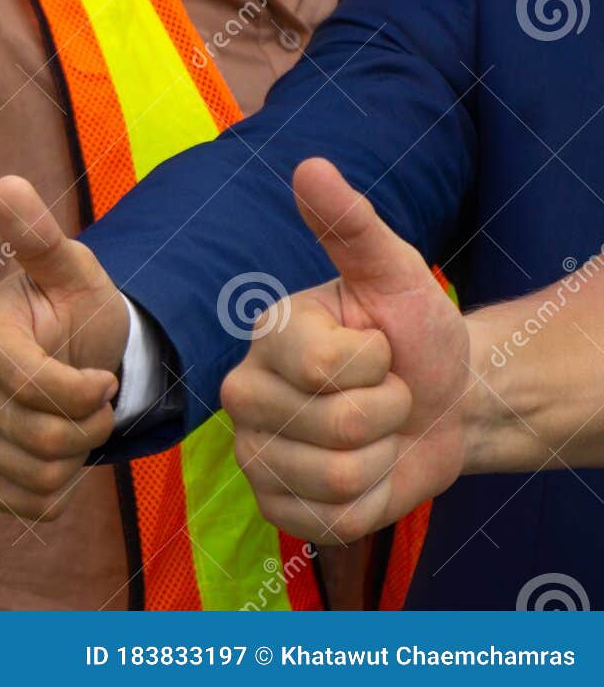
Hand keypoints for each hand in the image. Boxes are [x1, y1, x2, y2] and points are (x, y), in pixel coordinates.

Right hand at [0, 176, 126, 519]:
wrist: (69, 358)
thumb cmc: (75, 310)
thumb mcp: (73, 272)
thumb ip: (41, 237)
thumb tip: (7, 183)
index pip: (37, 390)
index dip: (89, 394)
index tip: (104, 376)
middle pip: (42, 438)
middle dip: (90, 427)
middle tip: (97, 401)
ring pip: (37, 477)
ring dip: (78, 457)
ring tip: (78, 424)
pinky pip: (22, 506)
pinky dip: (57, 489)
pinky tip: (57, 455)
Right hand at [222, 158, 468, 543]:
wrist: (443, 404)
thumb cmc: (415, 334)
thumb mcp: (396, 274)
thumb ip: (351, 225)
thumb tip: (310, 165)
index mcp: (266, 336)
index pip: (327, 367)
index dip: (378, 364)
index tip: (379, 349)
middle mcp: (243, 393)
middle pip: (340, 427)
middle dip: (389, 412)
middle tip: (383, 394)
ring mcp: (252, 454)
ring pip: (338, 478)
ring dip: (383, 459)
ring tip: (376, 434)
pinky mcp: (274, 507)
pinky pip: (332, 520)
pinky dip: (370, 502)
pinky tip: (364, 472)